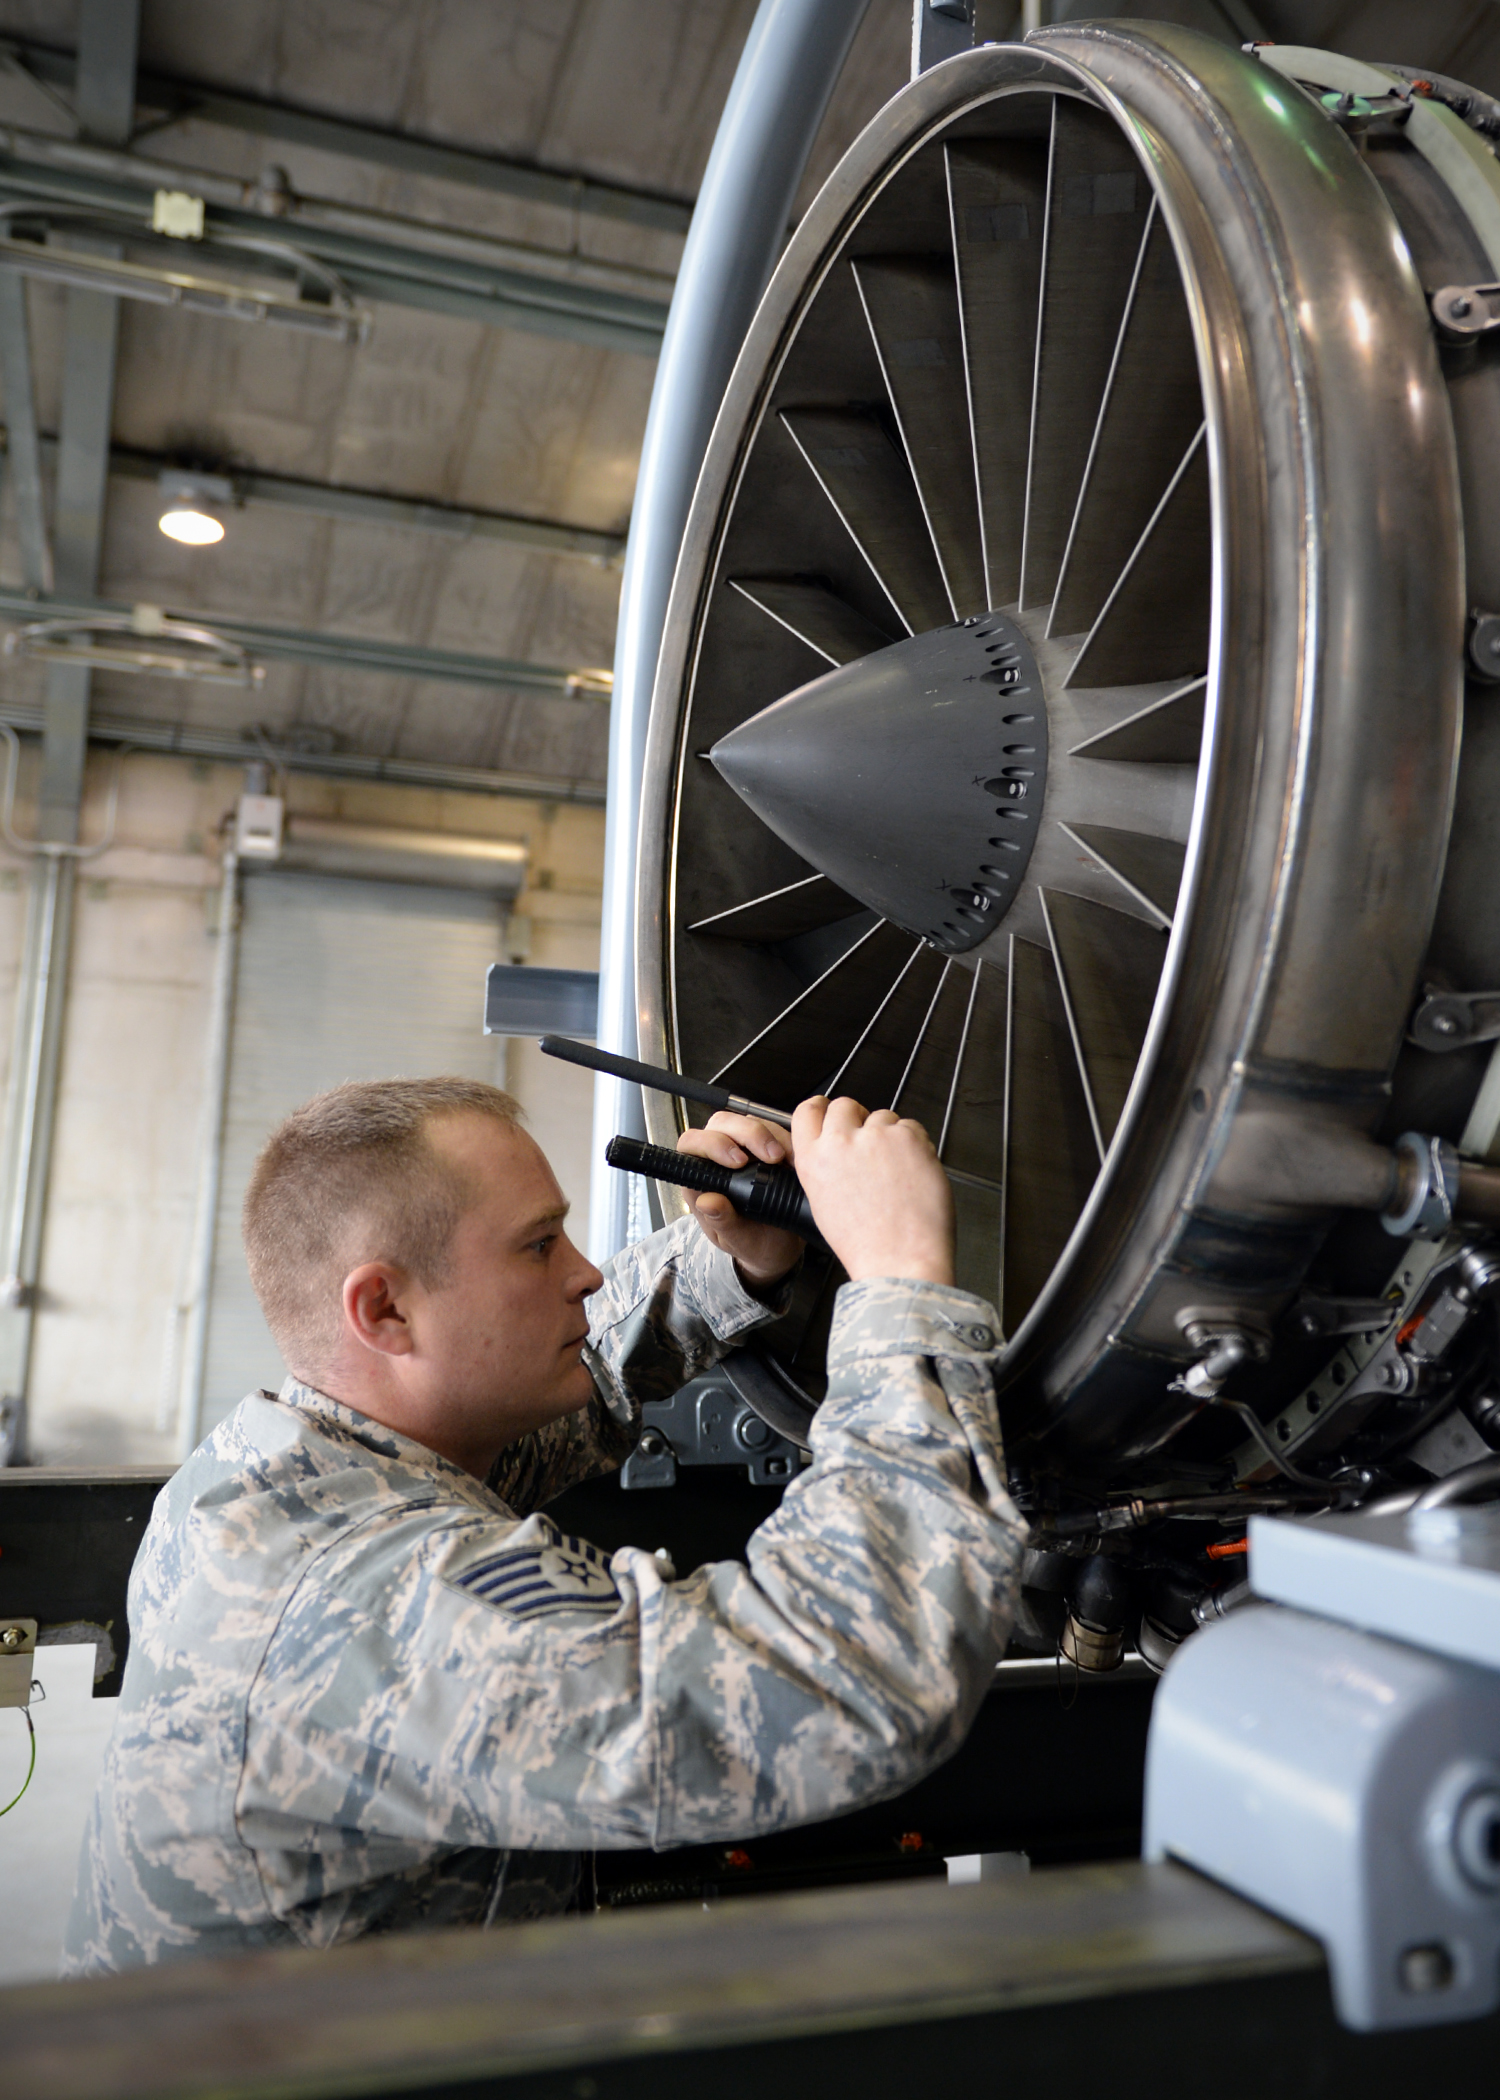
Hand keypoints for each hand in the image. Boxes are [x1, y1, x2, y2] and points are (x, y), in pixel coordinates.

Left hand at [677, 1112, 803, 1286]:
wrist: (781, 1246)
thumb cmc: (752, 1243)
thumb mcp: (738, 1241)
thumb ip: (722, 1222)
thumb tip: (706, 1201)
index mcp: (701, 1180)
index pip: (691, 1146)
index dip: (711, 1144)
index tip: (738, 1162)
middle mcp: (718, 1159)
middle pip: (721, 1124)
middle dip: (748, 1134)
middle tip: (772, 1158)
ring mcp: (743, 1148)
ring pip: (749, 1121)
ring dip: (771, 1136)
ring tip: (787, 1162)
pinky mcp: (766, 1145)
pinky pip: (774, 1128)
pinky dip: (788, 1140)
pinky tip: (796, 1160)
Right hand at [791, 1096, 953, 1285]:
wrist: (899, 1260)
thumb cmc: (867, 1243)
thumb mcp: (824, 1203)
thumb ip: (826, 1166)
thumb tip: (839, 1148)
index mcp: (813, 1160)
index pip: (807, 1110)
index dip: (823, 1109)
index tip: (832, 1113)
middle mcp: (840, 1142)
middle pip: (846, 1105)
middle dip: (859, 1119)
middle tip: (872, 1144)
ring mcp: (875, 1137)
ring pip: (883, 1116)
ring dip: (890, 1135)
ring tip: (896, 1172)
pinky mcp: (907, 1138)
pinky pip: (912, 1127)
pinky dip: (915, 1144)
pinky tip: (912, 1173)